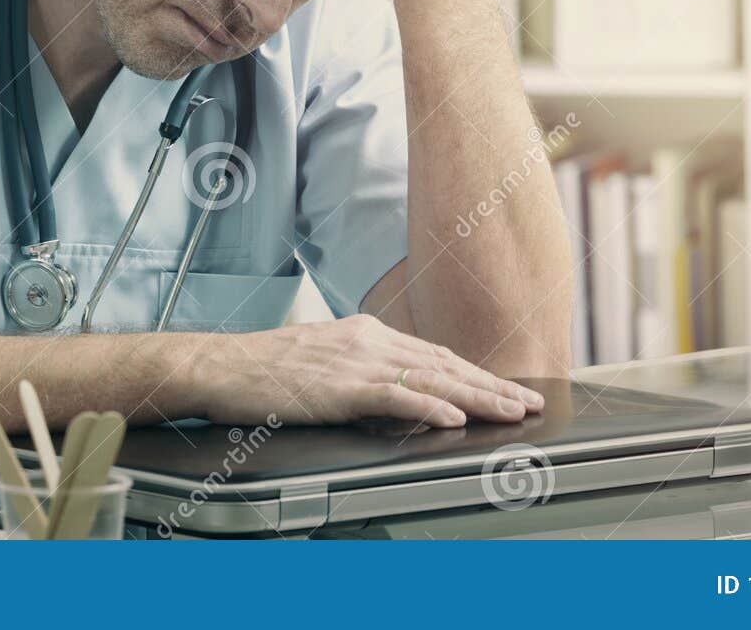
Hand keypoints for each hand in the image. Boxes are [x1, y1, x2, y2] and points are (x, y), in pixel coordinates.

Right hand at [191, 314, 546, 427]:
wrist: (221, 366)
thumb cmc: (264, 371)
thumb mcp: (324, 363)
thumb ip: (363, 375)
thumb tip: (400, 396)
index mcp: (367, 334)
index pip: (436, 355)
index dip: (476, 373)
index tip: (507, 388)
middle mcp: (369, 341)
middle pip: (445, 364)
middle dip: (492, 385)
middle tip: (529, 402)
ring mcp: (356, 361)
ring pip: (431, 378)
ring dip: (477, 396)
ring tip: (510, 410)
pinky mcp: (339, 386)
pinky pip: (394, 395)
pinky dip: (429, 405)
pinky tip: (454, 416)